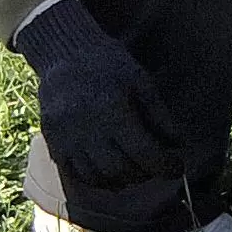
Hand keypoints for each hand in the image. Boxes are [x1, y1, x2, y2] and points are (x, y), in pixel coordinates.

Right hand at [11, 0, 180, 201]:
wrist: (63, 52)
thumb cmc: (107, 63)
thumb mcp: (140, 81)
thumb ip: (159, 115)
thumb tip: (176, 145)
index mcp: (112, 110)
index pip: (144, 153)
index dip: (165, 165)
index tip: (178, 167)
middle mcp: (87, 128)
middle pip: (121, 171)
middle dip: (145, 174)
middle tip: (155, 165)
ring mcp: (66, 138)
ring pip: (98, 177)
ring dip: (122, 180)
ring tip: (135, 169)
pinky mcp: (53, 142)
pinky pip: (76, 174)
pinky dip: (98, 179)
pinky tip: (111, 170)